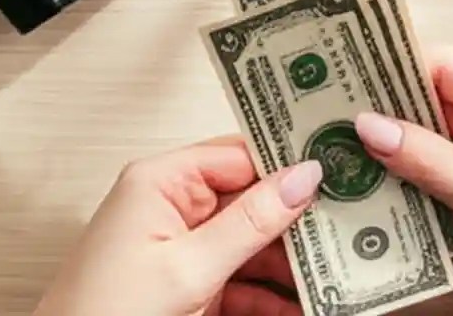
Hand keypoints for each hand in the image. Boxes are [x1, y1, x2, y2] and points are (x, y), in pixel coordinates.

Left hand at [34, 137, 321, 315]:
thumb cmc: (100, 315)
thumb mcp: (188, 268)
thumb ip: (250, 222)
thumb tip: (302, 176)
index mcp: (161, 182)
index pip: (241, 153)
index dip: (291, 161)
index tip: (339, 167)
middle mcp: (171, 206)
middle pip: (254, 200)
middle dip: (299, 221)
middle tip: (351, 227)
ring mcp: (182, 249)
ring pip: (254, 244)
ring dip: (293, 264)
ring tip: (338, 271)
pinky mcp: (189, 286)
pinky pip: (242, 280)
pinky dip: (271, 295)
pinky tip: (305, 303)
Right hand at [353, 46, 452, 315]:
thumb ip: (427, 159)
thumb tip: (368, 125)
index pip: (442, 61)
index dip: (391, 73)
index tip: (343, 89)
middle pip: (438, 85)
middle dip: (393, 109)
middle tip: (338, 129)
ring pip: (443, 114)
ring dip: (408, 139)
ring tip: (357, 157)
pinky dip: (430, 157)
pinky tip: (397, 176)